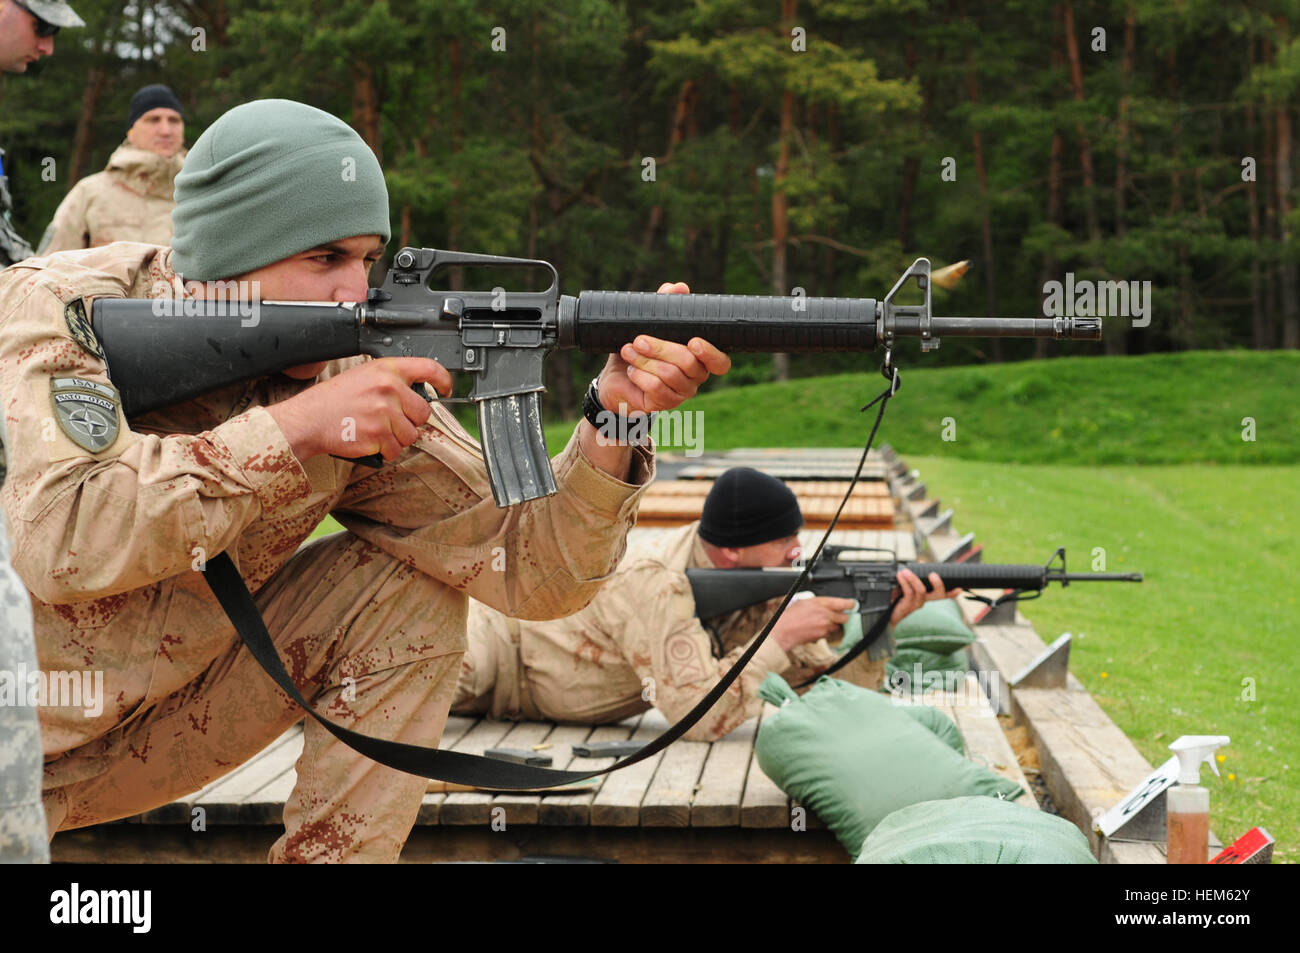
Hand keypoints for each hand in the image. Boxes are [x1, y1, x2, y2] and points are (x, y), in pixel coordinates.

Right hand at [267, 357, 449, 460]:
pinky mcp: (380, 435)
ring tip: (376, 431)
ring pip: (412, 434)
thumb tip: (415, 394)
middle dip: (410, 421)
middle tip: (389, 421)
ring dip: (397, 438)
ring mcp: (385, 412)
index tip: (446, 388)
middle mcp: (389, 389)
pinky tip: (370, 441)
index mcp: (386, 370)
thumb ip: (390, 381)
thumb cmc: (332, 400)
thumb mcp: (363, 377)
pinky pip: (397, 449)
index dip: (444, 380)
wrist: (309, 419)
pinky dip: (386, 451)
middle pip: (424, 412)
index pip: (428, 368)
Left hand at [596, 281, 731, 413]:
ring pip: (670, 375)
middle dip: (661, 348)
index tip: (693, 341)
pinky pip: (657, 389)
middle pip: (688, 363)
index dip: (711, 354)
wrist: (616, 377)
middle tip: (639, 340)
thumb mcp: (649, 323)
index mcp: (700, 357)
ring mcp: (682, 392)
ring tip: (628, 351)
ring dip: (645, 361)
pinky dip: (641, 376)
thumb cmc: (638, 348)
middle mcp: (696, 376)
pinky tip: (631, 370)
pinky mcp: (664, 404)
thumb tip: (680, 287)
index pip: (721, 362)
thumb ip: (666, 306)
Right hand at [771, 596, 856, 651]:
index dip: (850, 604)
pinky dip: (825, 632)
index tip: (852, 604)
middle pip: (844, 617)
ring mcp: (824, 626)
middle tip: (837, 615)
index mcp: (820, 603)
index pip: (842, 603)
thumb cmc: (790, 616)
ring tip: (821, 623)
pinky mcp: (822, 636)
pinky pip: (828, 634)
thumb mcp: (804, 602)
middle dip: (842, 617)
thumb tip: (827, 604)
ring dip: (832, 625)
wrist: (784, 631)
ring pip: (836, 627)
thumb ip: (818, 603)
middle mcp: (825, 614)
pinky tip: (815, 629)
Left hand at [890, 569, 962, 624]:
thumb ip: (915, 575)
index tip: (959, 589)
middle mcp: (924, 600)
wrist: (886, 611)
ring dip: (913, 578)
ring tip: (905, 571)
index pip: (943, 594)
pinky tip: (900, 575)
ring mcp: (916, 604)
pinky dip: (904, 582)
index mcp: (927, 594)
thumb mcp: (907, 584)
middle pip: (938, 595)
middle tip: (933, 575)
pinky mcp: (907, 605)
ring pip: (921, 591)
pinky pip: (908, 592)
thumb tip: (920, 563)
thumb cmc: (897, 596)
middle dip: (939, 584)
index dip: (952, 592)